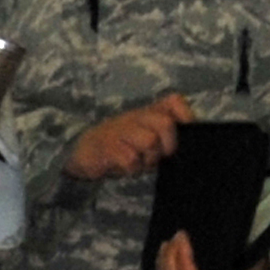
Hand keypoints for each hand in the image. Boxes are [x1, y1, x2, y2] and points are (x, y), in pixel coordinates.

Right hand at [65, 92, 190, 181]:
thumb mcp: (144, 138)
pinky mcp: (107, 147)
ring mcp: (120, 130)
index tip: (185, 132)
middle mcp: (135, 117)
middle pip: (165, 123)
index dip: (185, 115)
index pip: (173, 101)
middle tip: (160, 157)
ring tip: (139, 164)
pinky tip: (124, 168)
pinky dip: (131, 168)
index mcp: (146, 113)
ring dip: (148, 159)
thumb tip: (188, 146)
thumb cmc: (119, 146)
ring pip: (149, 141)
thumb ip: (164, 137)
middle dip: (168, 145)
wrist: (82, 151)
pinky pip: (130, 158)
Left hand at [154, 236, 263, 269]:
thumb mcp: (257, 263)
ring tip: (168, 242)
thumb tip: (245, 250)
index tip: (183, 236)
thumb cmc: (252, 267)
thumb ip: (252, 259)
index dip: (182, 259)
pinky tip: (165, 251)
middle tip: (176, 236)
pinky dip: (162, 266)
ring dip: (163, 261)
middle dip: (169, 257)